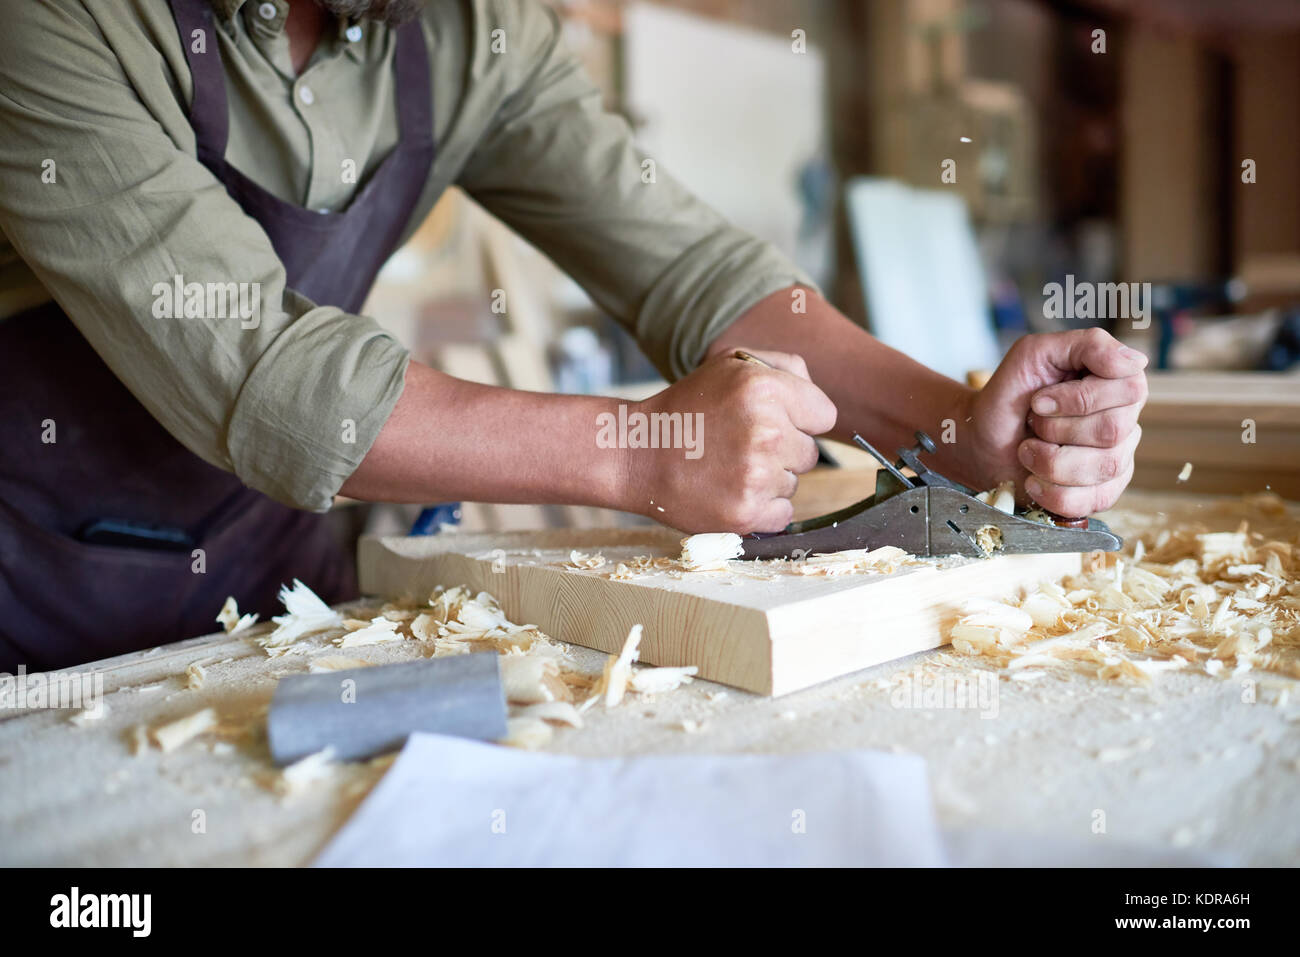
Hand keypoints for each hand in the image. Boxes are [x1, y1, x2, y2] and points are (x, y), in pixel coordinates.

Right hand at [622, 350, 836, 533]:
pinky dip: (762, 508)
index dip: (800, 418)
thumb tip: (821, 404)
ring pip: (793, 484)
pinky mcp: (746, 513)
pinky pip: (783, 514)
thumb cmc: (689, 406)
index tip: (773, 421)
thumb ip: (787, 368)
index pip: (825, 415)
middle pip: (810, 453)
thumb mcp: (732, 364)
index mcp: (765, 389)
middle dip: (784, 450)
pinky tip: (731, 490)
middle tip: (740, 445)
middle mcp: (767, 432)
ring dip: (769, 479)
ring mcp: (756, 476)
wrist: (637, 453)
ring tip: (728, 467)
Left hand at [966, 328, 1147, 516]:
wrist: (981, 440)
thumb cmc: (1009, 395)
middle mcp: (1125, 421)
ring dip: (1049, 460)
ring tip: (1027, 450)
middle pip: (1112, 430)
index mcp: (1117, 384)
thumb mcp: (1036, 353)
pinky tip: (1033, 480)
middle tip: (1032, 422)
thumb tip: (1140, 359)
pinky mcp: (1102, 493)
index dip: (1078, 398)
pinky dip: (1051, 492)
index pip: (1129, 389)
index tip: (1038, 400)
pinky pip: (1091, 501)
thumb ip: (1088, 345)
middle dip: (1055, 428)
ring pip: (1102, 467)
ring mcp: (1117, 460)